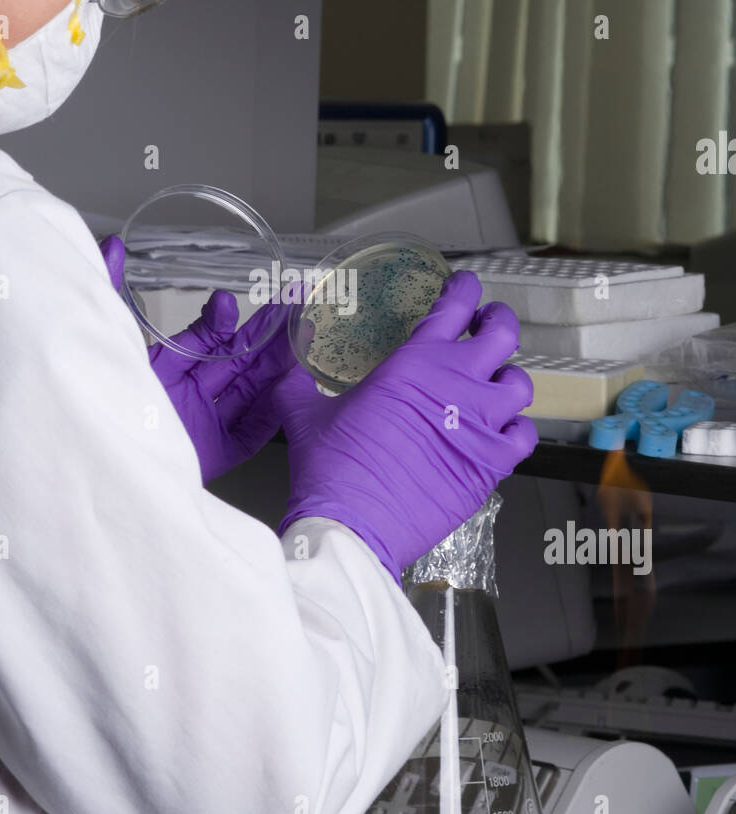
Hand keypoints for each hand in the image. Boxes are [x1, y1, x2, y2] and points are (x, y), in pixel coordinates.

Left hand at [100, 235, 294, 481]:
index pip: (205, 338)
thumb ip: (109, 293)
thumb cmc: (99, 401)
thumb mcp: (107, 343)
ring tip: (304, 331)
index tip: (226, 303)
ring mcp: (208, 424)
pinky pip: (255, 429)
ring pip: (253, 388)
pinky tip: (293, 383)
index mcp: (167, 369)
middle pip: (240, 359)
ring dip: (280, 361)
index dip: (221, 319)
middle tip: (296, 300)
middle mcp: (192, 393)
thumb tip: (113, 246)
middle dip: (270, 330)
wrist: (99, 462)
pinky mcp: (219, 453)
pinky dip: (275, 408)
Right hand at [273, 270, 536, 582]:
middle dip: (496, 322)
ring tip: (490, 385)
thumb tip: (290, 365)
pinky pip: (524, 435)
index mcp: (414, 361)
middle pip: (502, 332)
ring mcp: (480, 424)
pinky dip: (514, 430)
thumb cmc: (330, 469)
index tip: (463, 289)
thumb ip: (300, 380)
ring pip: (519, 384)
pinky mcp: (491, 465)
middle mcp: (457, 384)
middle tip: (485, 327)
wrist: (352, 524)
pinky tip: (497, 433)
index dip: (464, 289)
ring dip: (505, 379)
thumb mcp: (303, 412)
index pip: (456, 304)